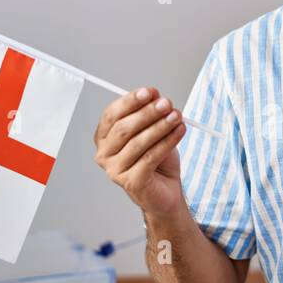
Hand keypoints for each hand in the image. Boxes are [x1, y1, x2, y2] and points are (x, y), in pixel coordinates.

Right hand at [94, 87, 187, 219]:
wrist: (166, 190)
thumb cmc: (156, 160)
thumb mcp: (153, 130)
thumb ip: (150, 113)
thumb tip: (155, 95)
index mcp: (104, 138)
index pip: (112, 114)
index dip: (130, 101)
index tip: (149, 92)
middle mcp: (104, 154)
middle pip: (124, 129)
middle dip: (147, 113)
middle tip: (167, 104)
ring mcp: (115, 170)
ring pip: (138, 143)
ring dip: (160, 126)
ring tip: (177, 116)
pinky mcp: (131, 183)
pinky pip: (150, 158)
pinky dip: (167, 142)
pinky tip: (179, 131)